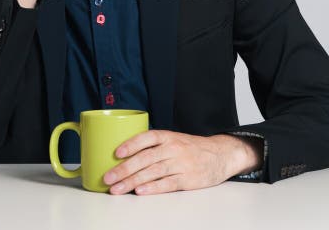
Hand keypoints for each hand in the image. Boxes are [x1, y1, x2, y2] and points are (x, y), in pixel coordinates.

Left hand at [102, 130, 262, 195]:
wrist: (220, 155)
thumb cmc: (190, 148)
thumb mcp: (173, 139)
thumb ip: (153, 146)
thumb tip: (123, 156)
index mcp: (168, 136)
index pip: (147, 137)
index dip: (131, 144)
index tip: (116, 153)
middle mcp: (173, 148)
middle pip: (145, 158)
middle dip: (124, 169)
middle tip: (108, 178)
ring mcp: (181, 164)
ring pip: (153, 172)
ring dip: (132, 182)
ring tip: (117, 189)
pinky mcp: (188, 179)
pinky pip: (167, 183)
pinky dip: (153, 188)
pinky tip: (140, 191)